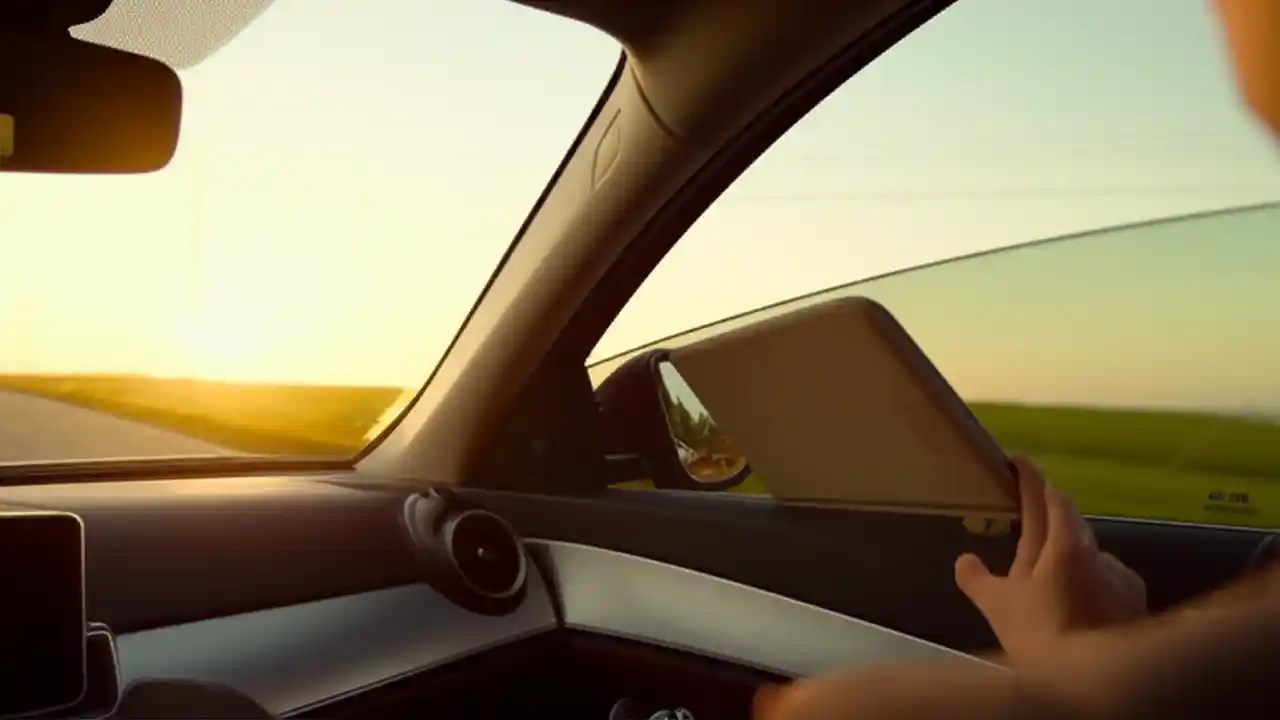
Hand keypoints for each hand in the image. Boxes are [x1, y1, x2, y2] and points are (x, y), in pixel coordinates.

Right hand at [954, 458, 1146, 664]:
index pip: (1048, 497)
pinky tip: (1081, 606)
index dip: (1032, 478)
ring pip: (1089, 554)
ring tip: (1052, 581)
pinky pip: (1109, 579)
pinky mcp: (1136, 599)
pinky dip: (1093, 584)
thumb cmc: (1041, 635)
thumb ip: (976, 578)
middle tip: (1027, 524)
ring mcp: (1120, 575)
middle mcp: (1096, 551)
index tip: (1018, 461)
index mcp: (1063, 544)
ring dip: (1071, 557)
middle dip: (1049, 519)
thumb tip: (963, 560)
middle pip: (1070, 523)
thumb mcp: (997, 606)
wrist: (1096, 678)